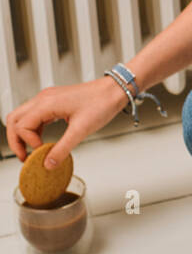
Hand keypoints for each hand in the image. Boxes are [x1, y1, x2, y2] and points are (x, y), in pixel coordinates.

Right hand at [5, 77, 130, 168]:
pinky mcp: (54, 101)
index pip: (21, 125)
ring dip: (23, 135)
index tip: (40, 153)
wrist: (115, 90)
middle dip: (16, 140)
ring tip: (31, 152)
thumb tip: (48, 164)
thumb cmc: (101, 103)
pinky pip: (35, 116)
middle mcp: (43, 99)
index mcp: (46, 103)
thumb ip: (62, 149)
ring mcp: (48, 99)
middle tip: (24, 157)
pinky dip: (34, 129)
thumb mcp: (81, 131)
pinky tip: (42, 141)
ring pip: (22, 117)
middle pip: (14, 119)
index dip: (27, 143)